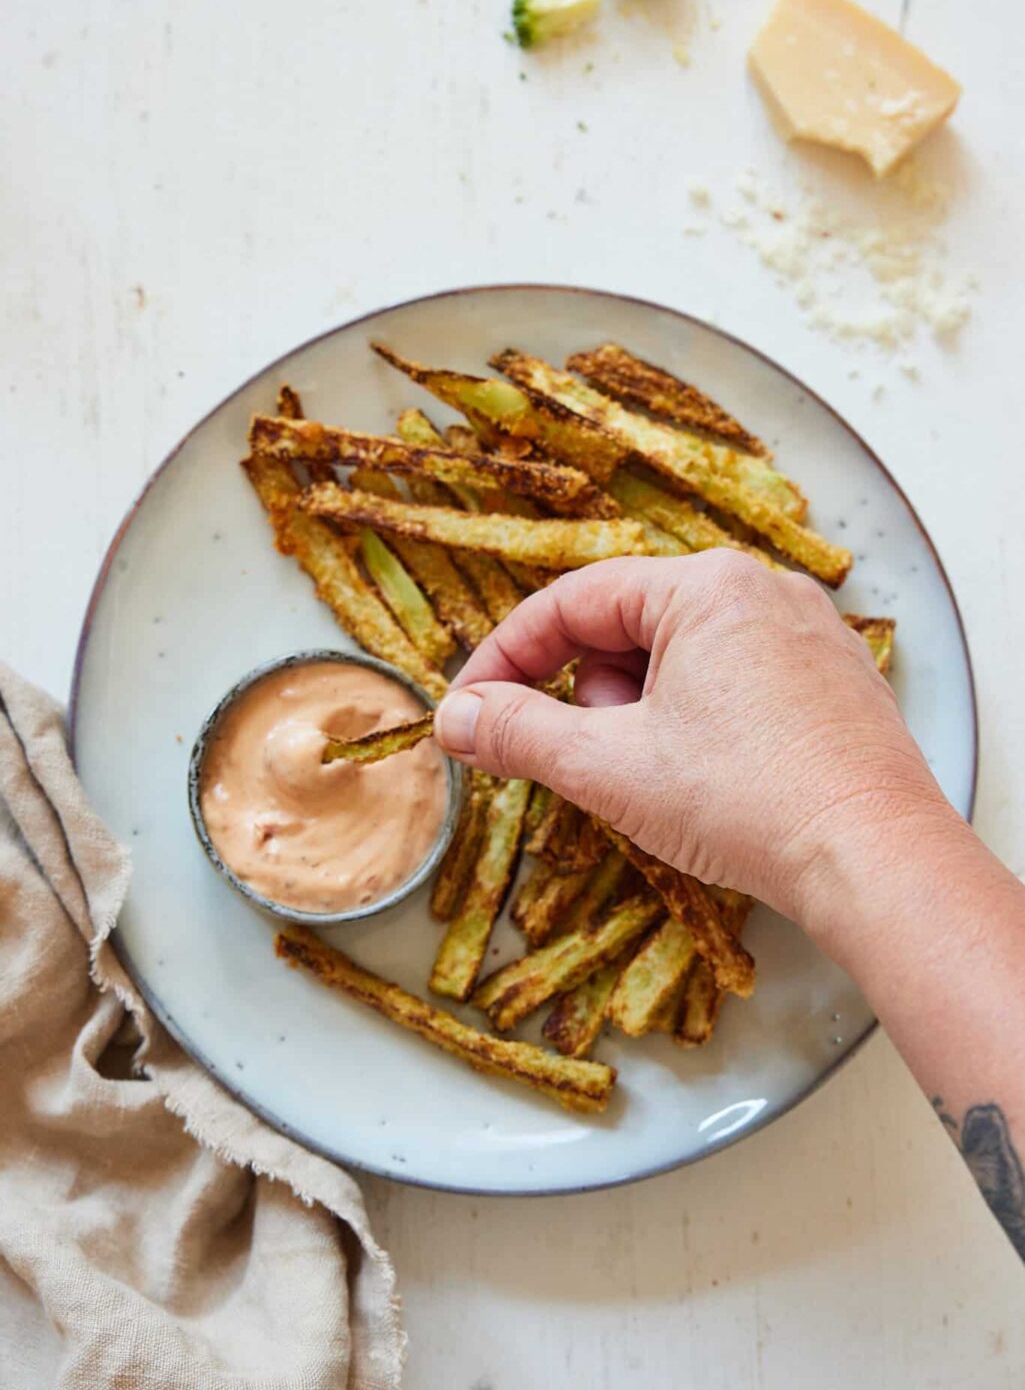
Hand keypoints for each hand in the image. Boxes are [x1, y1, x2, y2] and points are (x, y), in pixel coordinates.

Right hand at [434, 553, 955, 933]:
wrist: (878, 862)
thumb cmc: (750, 803)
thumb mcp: (609, 767)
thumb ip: (517, 733)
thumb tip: (454, 719)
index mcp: (705, 586)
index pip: (572, 602)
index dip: (507, 659)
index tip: (471, 709)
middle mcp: (763, 590)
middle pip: (629, 629)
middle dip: (594, 698)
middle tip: (599, 762)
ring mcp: (808, 633)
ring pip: (682, 659)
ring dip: (647, 716)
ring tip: (671, 781)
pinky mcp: (835, 681)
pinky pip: (738, 681)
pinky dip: (703, 724)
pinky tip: (718, 781)